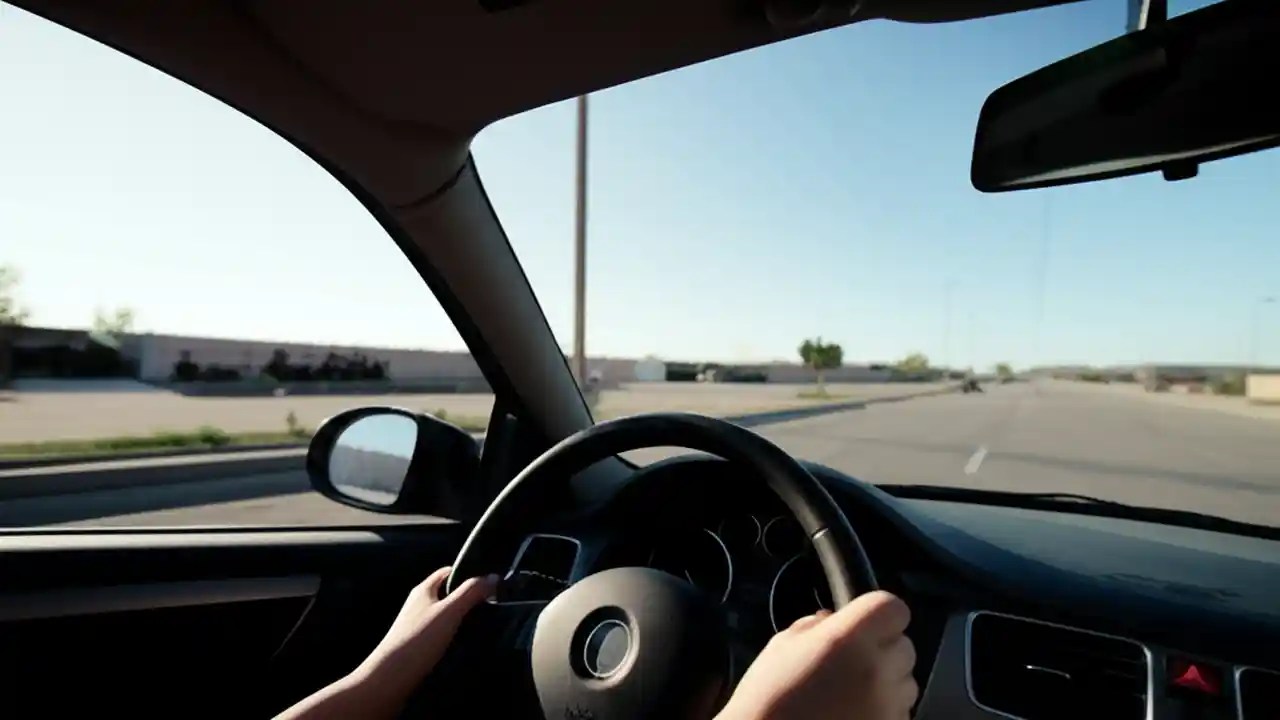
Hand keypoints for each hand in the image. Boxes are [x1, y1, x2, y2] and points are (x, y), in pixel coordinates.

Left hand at [356, 566, 498, 693]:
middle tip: (492, 607)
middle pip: (448, 595)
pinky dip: (455, 638)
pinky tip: (466, 647)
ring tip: (484, 627)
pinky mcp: (418, 646)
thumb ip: (471, 592)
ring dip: (463, 621)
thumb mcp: (449, 612)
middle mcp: (419, 605)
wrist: (389, 678)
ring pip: (446, 617)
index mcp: (423, 590)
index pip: (448, 572)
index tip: (489, 584)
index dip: (468, 574)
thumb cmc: (418, 639)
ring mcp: (417, 626)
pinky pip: (442, 636)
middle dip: (469, 599)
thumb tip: (494, 577)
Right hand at [718, 591, 917, 719]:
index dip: (878, 614)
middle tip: (851, 662)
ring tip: (850, 693)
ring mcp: (888, 706)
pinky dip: (884, 711)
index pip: (893, 608)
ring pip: (906, 682)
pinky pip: (900, 711)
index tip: (864, 623)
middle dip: (882, 649)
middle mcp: (876, 671)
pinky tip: (852, 713)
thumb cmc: (768, 698)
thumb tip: (834, 619)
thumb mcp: (782, 646)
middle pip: (904, 645)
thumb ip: (817, 625)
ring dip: (887, 682)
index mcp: (848, 639)